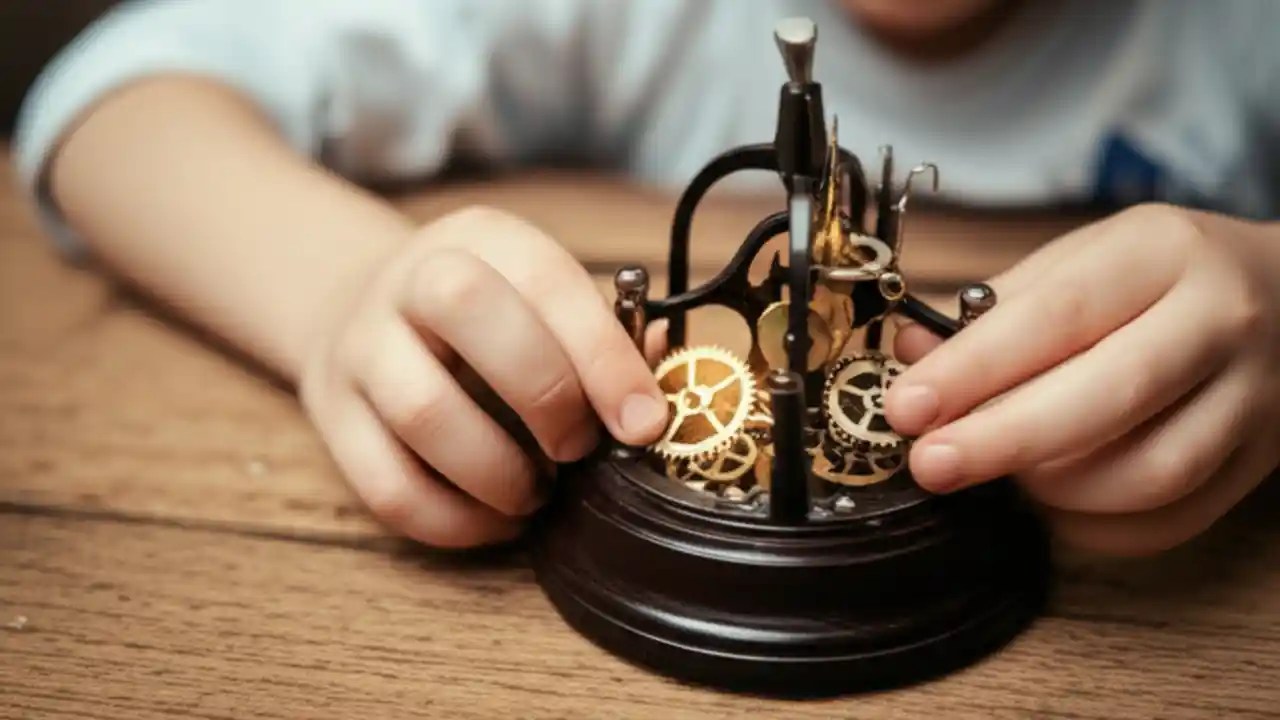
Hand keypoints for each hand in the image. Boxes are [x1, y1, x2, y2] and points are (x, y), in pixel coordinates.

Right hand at [299, 207, 668, 547]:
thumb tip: (657, 382)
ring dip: (497, 471)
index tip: (644, 422)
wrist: (356, 307)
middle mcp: (411, 279)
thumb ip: (604, 334)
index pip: (544, 279)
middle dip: (545, 393)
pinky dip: (453, 521)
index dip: (603, 356)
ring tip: (535, 493)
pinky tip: (495, 518)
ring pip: (421, 410)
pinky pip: (386, 485)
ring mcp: (361, 347)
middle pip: (466, 309)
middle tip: (578, 447)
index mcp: (483, 238)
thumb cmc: (484, 314)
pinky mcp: (331, 418)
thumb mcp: (540, 294)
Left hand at [887, 204, 1279, 555]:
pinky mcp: (1261, 460)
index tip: (907, 408)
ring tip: (1000, 474)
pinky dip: (1097, 526)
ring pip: (1150, 472)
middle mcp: (1218, 318)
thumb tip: (910, 357)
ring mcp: (1253, 395)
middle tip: (931, 464)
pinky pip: (1173, 518)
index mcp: (1159, 251)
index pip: (1057, 316)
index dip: (973, 370)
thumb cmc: (1155, 279)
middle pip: (1109, 398)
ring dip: (1054, 489)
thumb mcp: (1078, 262)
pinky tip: (1053, 505)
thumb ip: (993, 311)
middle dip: (1003, 441)